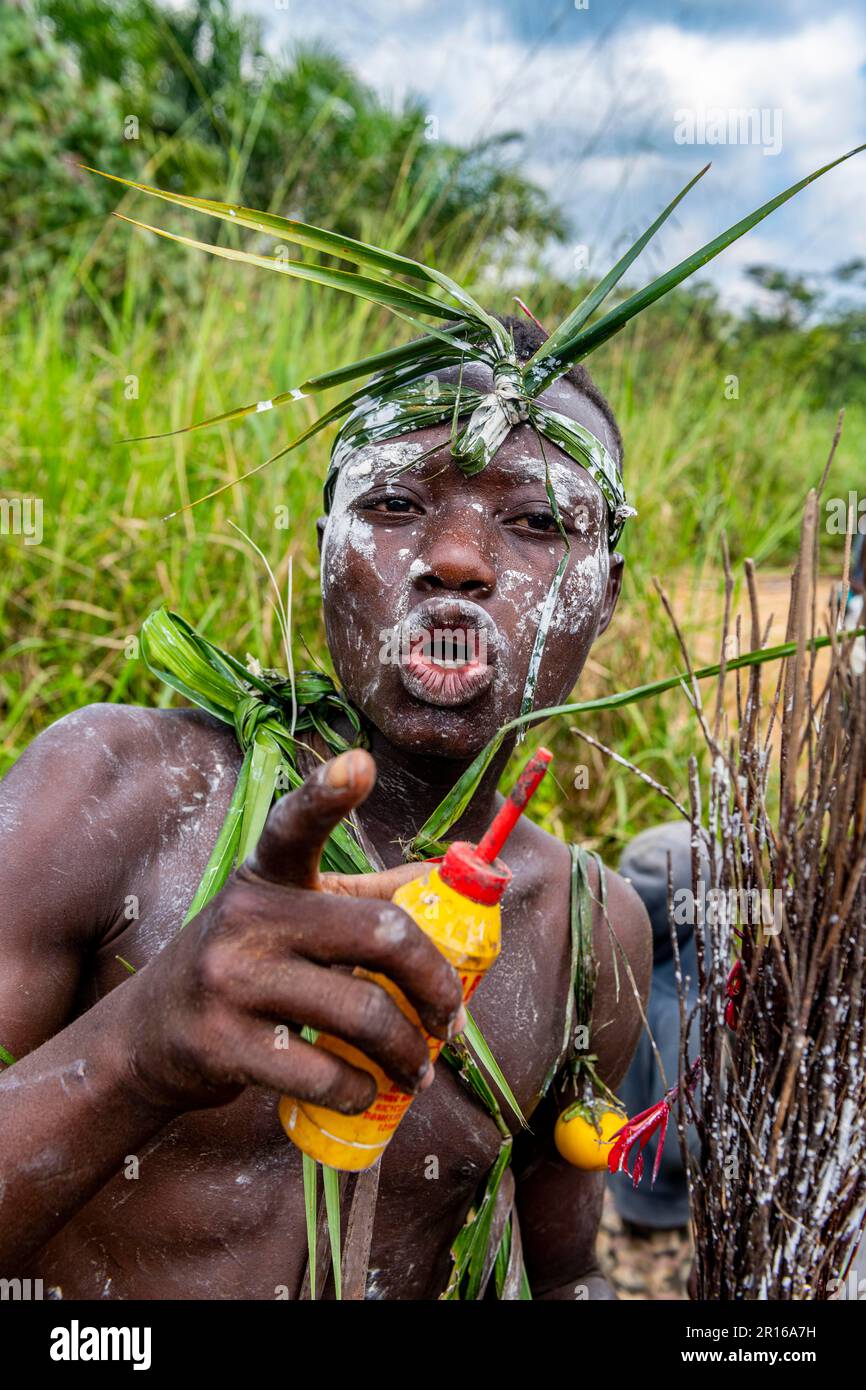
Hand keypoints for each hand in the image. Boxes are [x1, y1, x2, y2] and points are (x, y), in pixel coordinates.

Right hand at [121, 750, 463, 1114]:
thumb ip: (360, 900)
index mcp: (268, 876)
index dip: (329, 793)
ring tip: (417, 1070)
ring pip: (362, 1013)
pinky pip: (324, 1071)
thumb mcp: (286, 919)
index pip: (297, 824)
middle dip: (435, 986)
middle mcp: (247, 917)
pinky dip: (361, 1089)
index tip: (360, 763)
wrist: (147, 1036)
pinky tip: (366, 1092)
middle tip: (450, 1022)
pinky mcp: (222, 1044)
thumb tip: (447, 885)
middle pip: (379, 935)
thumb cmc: (245, 968)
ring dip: (407, 1053)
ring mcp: (230, 980)